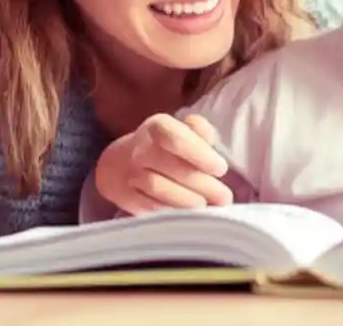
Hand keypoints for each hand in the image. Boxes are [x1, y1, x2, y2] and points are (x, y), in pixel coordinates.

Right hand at [94, 113, 233, 214]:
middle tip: (224, 197)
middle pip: (173, 169)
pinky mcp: (126, 198)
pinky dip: (173, 212)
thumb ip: (198, 129)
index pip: (176, 139)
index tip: (220, 169)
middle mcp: (140, 150)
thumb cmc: (161, 146)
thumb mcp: (178, 128)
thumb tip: (208, 139)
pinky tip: (189, 215)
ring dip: (189, 202)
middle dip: (204, 185)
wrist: (118, 163)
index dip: (200, 155)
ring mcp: (131, 175)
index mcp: (156, 128)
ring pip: (161, 191)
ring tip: (208, 206)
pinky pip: (151, 207)